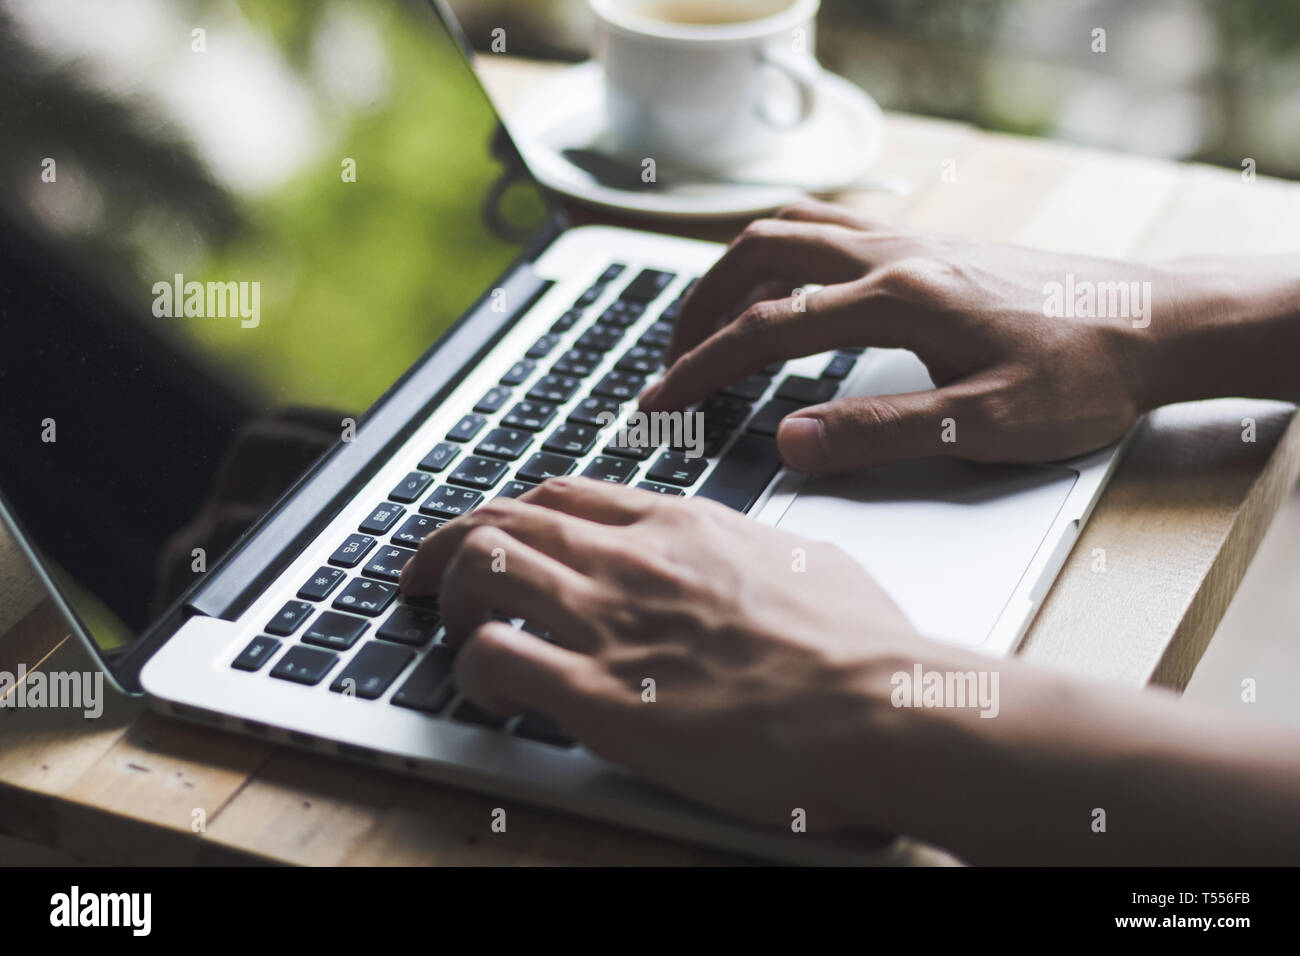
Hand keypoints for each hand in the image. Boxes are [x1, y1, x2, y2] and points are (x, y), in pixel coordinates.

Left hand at [398, 476, 933, 829]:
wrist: (881, 703)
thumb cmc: (860, 643)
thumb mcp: (804, 563)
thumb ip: (751, 554)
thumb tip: (748, 562)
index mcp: (680, 526)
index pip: (563, 494)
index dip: (514, 513)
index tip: (499, 535)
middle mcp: (630, 560)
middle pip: (501, 520)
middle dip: (448, 542)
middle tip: (424, 573)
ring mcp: (608, 621)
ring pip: (479, 569)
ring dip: (446, 595)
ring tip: (444, 625)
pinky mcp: (599, 695)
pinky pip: (492, 658)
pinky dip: (470, 667)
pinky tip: (488, 688)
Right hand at [640, 201, 1199, 472]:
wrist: (1155, 323)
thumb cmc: (1083, 377)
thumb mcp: (985, 424)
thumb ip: (880, 432)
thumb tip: (789, 441)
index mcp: (896, 298)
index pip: (766, 329)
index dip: (701, 368)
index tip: (660, 403)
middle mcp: (894, 255)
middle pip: (759, 256)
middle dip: (700, 308)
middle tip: (672, 361)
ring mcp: (910, 241)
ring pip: (790, 228)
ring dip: (735, 270)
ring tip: (709, 320)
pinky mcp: (929, 245)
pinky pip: (829, 225)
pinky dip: (782, 251)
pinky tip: (788, 288)